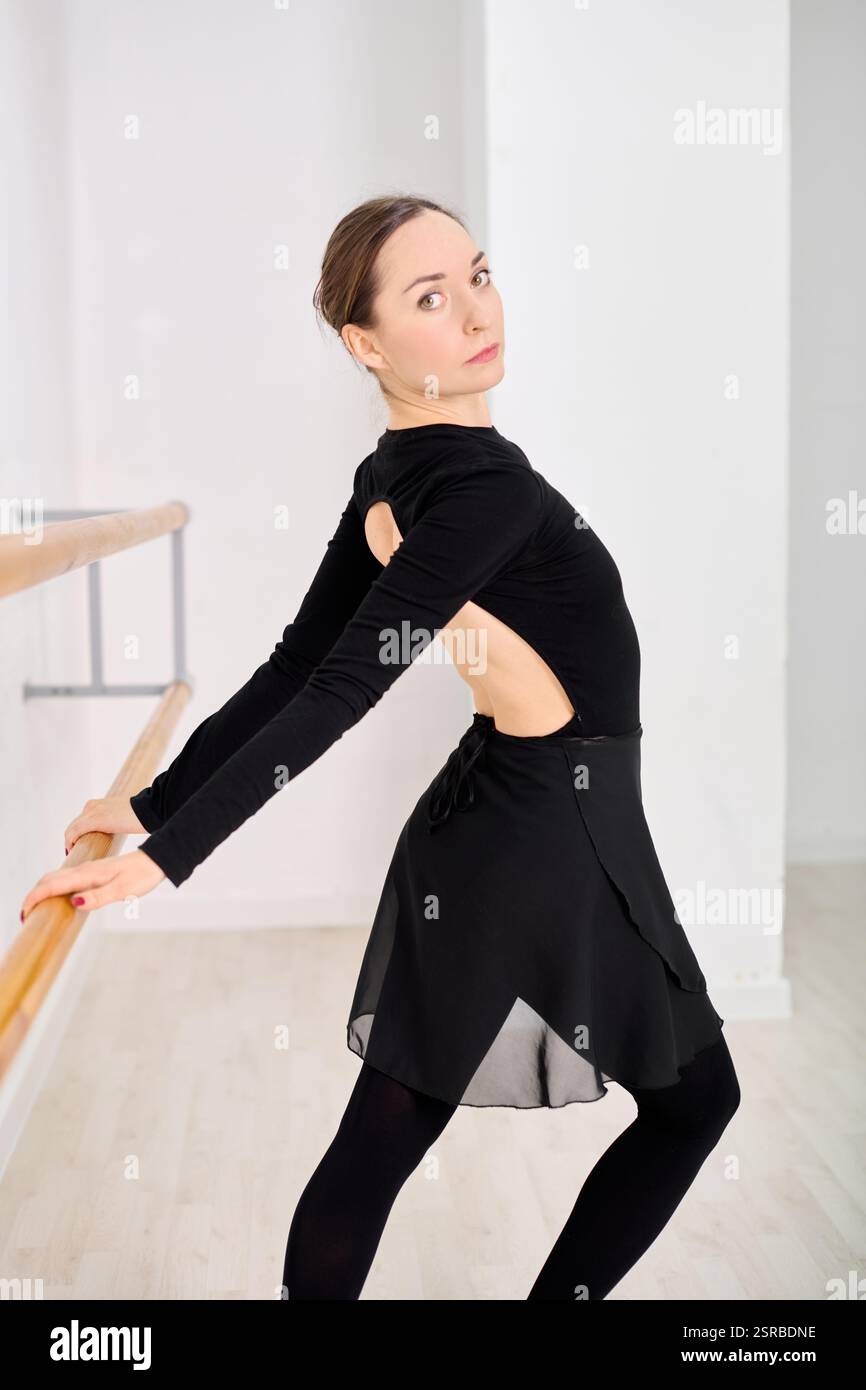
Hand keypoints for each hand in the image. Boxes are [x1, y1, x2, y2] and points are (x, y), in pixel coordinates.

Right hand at [20, 849, 164, 922]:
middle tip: (25, 914)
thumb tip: (74, 902)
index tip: (25, 913)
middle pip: (50, 879)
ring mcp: (89, 870)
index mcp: (88, 874)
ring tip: (35, 907)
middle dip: (34, 895)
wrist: (156, 860)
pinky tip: (57, 896)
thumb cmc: (141, 875)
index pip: (53, 884)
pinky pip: (68, 878)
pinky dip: (55, 887)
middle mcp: (85, 870)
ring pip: (57, 877)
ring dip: (42, 890)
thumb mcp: (122, 890)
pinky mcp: (94, 872)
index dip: (35, 898)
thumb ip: (98, 897)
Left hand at [64, 796, 147, 854]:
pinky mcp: (94, 820)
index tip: (77, 844)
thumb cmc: (139, 816)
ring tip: (71, 853)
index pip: (81, 820)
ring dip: (69, 842)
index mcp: (98, 804)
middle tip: (72, 851)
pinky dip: (70, 842)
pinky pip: (74, 832)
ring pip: (71, 829)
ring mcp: (92, 812)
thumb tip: (113, 835)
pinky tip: (71, 850)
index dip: (77, 833)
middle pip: (74, 825)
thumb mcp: (120, 818)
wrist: (149, 809)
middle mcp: (91, 806)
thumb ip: (112, 823)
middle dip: (71, 838)